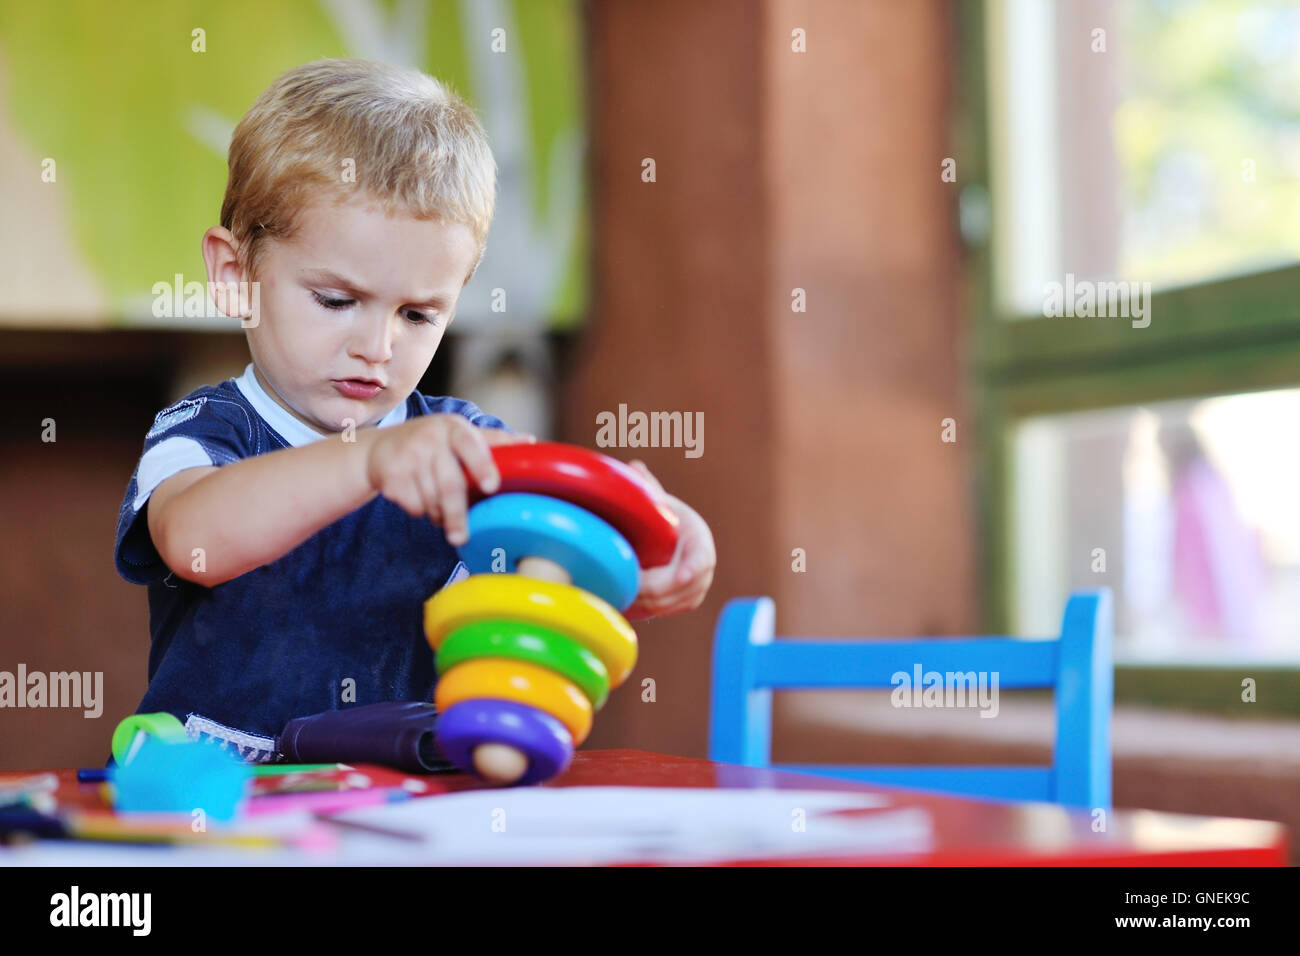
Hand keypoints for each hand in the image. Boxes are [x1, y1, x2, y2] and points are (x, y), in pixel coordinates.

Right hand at [365, 416, 534, 545]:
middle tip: (461, 538)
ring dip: (440, 513)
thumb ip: (493, 441)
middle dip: (457, 515)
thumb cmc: (432, 443)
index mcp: (453, 428)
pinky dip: (420, 511)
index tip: (492, 487)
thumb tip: (530, 443)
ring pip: (431, 500)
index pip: (470, 444)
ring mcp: (407, 455)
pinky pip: (414, 506)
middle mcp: (430, 438)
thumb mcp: (459, 434)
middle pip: (450, 484)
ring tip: (441, 507)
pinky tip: (418, 496)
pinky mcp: (390, 475)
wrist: (379, 449)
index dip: (482, 465)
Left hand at [623, 460, 715, 619]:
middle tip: (625, 584)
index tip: (680, 576)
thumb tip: (634, 466)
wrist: (675, 537)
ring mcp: (698, 586)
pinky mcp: (687, 601)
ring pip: (672, 603)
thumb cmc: (665, 517)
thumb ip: (649, 488)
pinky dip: (648, 608)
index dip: (692, 569)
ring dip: (647, 601)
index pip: (701, 558)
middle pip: (680, 587)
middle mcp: (704, 566)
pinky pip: (668, 610)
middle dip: (652, 589)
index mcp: (699, 538)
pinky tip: (627, 601)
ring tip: (621, 593)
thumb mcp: (660, 502)